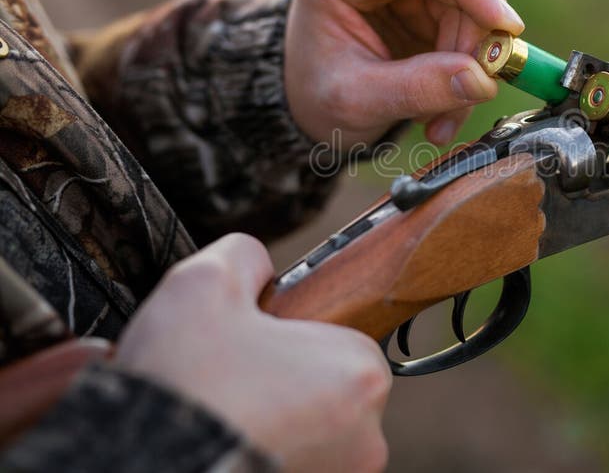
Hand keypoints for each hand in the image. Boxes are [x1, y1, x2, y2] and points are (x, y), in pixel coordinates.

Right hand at [115, 234, 390, 472]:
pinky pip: (285, 461)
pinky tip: (216, 435)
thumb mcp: (207, 282)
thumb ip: (245, 256)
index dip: (289, 333)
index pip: (340, 337)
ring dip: (267, 416)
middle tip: (225, 376)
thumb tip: (257, 265)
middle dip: (278, 378)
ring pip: (304, 429)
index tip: (252, 342)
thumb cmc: (186, 381)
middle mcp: (367, 436)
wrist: (141, 464)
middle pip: (323, 386)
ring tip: (214, 407)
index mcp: (361, 374)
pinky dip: (256, 446)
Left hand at [284, 0, 524, 148]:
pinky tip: (452, 97)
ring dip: (477, 45)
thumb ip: (416, 88)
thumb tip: (481, 79)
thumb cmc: (321, 95)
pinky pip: (474, 8)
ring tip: (451, 108)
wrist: (310, 100)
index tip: (507, 27)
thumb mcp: (356, 102)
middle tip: (482, 73)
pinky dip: (473, 55)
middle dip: (480, 11)